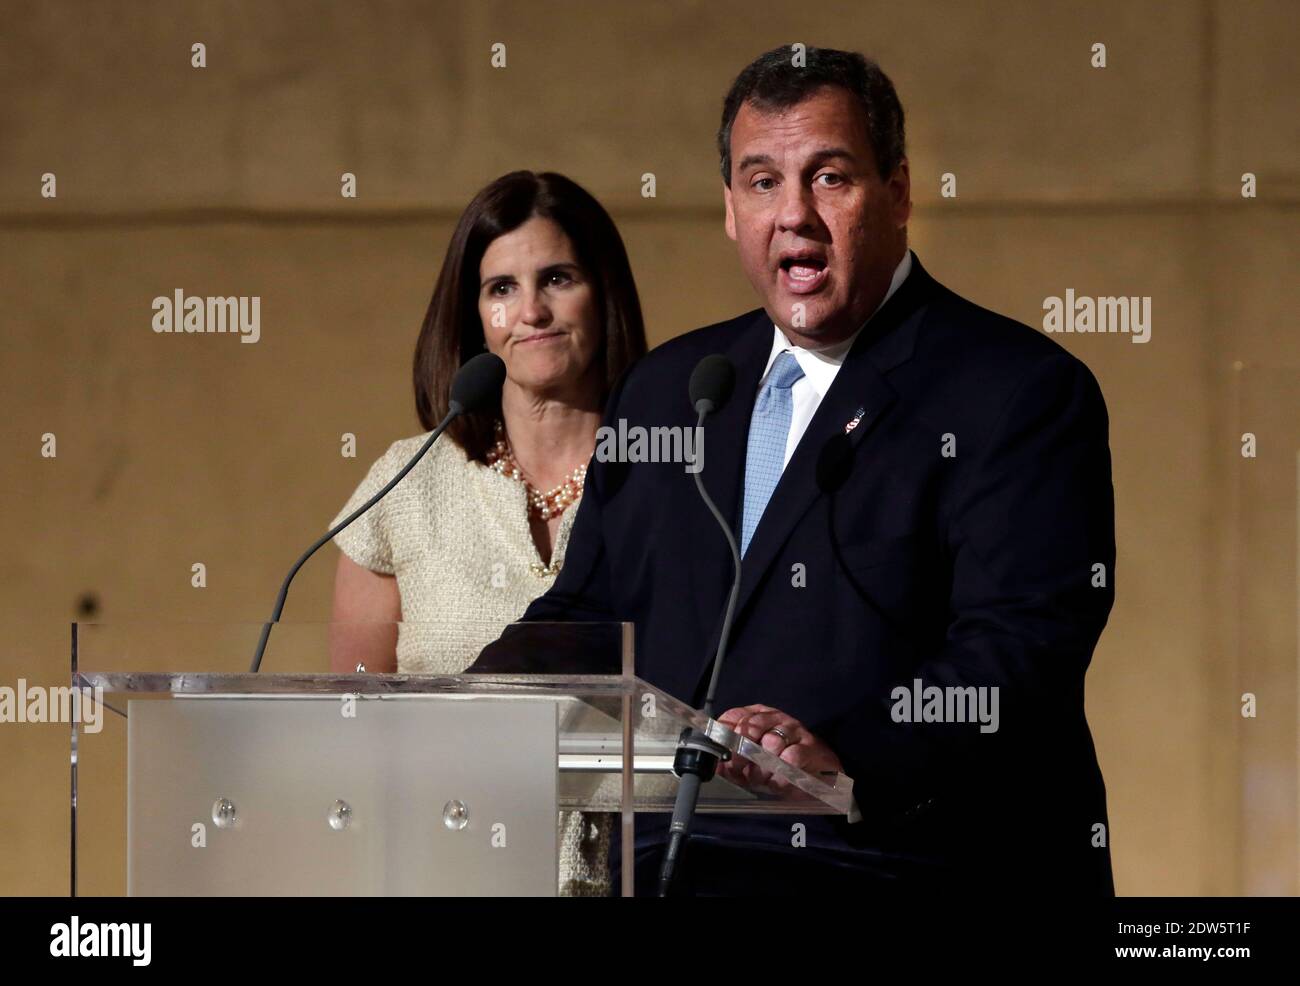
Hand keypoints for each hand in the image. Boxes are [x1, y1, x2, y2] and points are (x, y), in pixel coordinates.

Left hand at [714, 704, 842, 795]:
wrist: (817, 775)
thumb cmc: (779, 766)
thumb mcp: (752, 765)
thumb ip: (733, 764)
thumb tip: (715, 768)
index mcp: (756, 717)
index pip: (735, 716)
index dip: (725, 736)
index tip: (721, 755)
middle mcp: (774, 718)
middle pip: (752, 726)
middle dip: (742, 752)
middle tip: (740, 770)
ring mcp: (793, 729)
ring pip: (772, 742)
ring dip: (763, 767)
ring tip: (763, 778)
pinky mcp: (810, 746)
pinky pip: (791, 758)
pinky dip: (781, 774)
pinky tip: (778, 782)